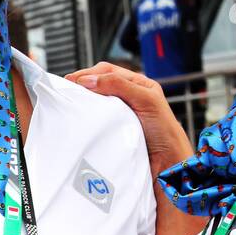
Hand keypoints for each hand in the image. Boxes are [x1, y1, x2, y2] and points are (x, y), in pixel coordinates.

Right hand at [66, 62, 194, 173]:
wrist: (167, 163)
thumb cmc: (165, 132)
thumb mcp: (146, 100)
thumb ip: (120, 86)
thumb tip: (89, 79)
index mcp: (138, 85)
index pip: (108, 71)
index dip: (90, 73)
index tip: (73, 80)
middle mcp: (129, 96)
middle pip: (99, 83)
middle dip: (83, 83)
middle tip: (68, 90)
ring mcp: (120, 113)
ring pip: (97, 100)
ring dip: (84, 100)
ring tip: (72, 102)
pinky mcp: (114, 129)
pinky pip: (97, 118)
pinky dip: (88, 116)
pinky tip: (82, 118)